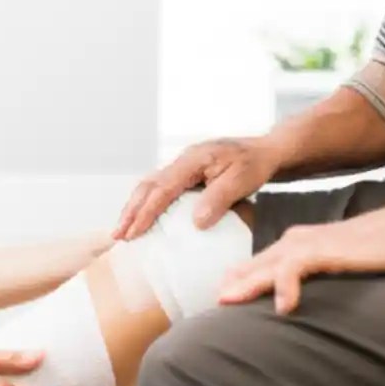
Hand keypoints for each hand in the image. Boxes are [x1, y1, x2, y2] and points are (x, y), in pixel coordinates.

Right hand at [114, 137, 281, 239]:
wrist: (266, 150)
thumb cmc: (256, 164)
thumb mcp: (242, 181)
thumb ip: (218, 199)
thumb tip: (196, 223)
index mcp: (193, 159)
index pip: (162, 188)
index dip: (146, 211)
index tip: (134, 232)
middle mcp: (182, 160)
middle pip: (147, 185)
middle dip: (130, 211)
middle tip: (118, 235)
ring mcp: (183, 165)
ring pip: (150, 185)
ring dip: (134, 208)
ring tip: (123, 230)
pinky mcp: (186, 173)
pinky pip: (160, 187)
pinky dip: (147, 203)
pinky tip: (143, 218)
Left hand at [217, 210, 384, 313]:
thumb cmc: (383, 248)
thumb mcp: (344, 262)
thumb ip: (323, 273)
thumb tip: (307, 296)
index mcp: (303, 241)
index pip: (263, 260)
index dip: (241, 275)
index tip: (222, 292)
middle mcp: (302, 239)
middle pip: (258, 262)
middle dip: (234, 279)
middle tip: (212, 298)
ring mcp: (313, 243)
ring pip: (269, 264)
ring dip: (247, 283)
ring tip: (226, 301)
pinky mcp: (329, 250)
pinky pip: (298, 269)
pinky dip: (287, 287)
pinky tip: (284, 308)